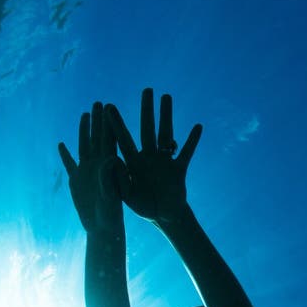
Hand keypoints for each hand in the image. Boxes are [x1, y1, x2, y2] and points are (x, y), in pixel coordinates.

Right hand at [58, 102, 126, 232]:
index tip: (109, 106)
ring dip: (84, 131)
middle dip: (97, 120)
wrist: (102, 228)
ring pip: (84, 146)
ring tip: (85, 115)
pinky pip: (70, 164)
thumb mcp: (111, 194)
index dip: (108, 123)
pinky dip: (66, 155)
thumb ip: (110, 177)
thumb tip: (110, 158)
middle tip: (98, 102)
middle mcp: (98, 165)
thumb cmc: (111, 214)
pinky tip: (62, 144)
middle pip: (97, 138)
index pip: (109, 140)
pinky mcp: (76, 180)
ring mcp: (87, 171)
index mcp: (109, 166)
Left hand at [105, 88, 201, 225]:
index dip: (116, 124)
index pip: (123, 140)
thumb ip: (120, 182)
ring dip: (167, 116)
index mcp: (133, 163)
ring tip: (167, 96)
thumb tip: (112, 163)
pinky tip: (197, 127)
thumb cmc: (145, 207)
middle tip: (146, 90)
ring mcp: (164, 161)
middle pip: (147, 129)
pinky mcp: (179, 169)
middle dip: (146, 110)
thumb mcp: (129, 198)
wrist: (166, 216)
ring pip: (166, 134)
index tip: (109, 107)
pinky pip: (187, 152)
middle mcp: (149, 157)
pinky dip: (192, 141)